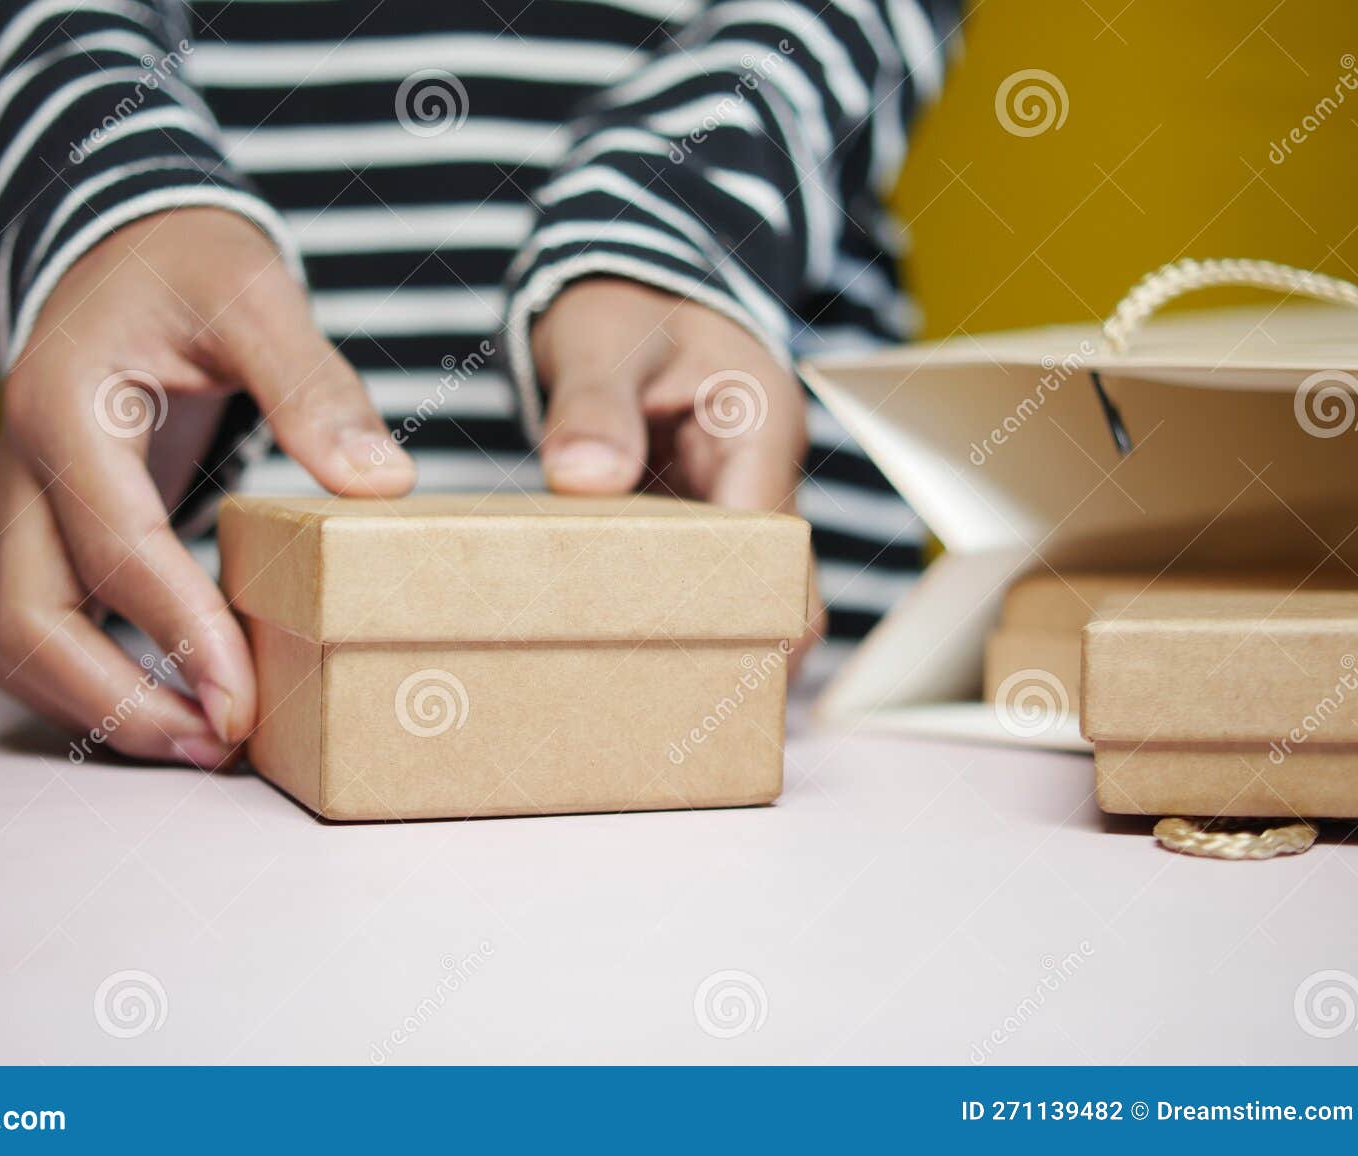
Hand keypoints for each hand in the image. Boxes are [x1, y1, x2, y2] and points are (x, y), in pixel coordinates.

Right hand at [0, 208, 414, 765]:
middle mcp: (25, 468)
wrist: (128, 247)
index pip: (114, 549)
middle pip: (29, 625)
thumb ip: (312, 384)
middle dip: (120, 703)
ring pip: (22, 642)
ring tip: (208, 741)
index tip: (243, 703)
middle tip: (222, 747)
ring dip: (103, 706)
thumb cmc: (188, 263)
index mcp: (66, 407)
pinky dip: (104, 677)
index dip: (178, 634)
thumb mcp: (256, 294)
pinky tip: (189, 694)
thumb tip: (379, 483)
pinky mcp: (54, 529)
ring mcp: (29, 505)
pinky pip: (54, 625)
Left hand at [529, 277, 824, 653]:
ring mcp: (735, 494)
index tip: (699, 663)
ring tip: (645, 689)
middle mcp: (762, 470)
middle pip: (773, 581)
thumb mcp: (601, 339)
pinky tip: (623, 642)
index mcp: (761, 426)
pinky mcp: (700, 511)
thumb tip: (584, 476)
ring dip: (703, 627)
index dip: (744, 606)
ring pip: (739, 584)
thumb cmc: (622, 303)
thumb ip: (592, 405)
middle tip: (668, 699)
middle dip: (735, 637)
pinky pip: (698, 571)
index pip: (772, 542)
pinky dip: (669, 603)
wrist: (624, 284)